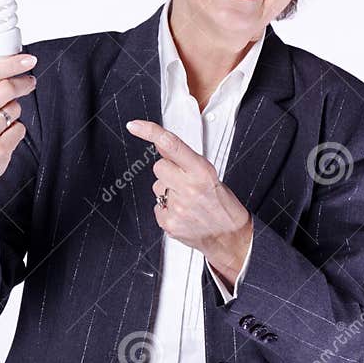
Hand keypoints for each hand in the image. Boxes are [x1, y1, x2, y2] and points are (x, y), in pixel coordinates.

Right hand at [0, 53, 37, 228]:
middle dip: (23, 83)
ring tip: (2, 120)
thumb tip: (10, 64)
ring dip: (14, 111)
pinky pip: (19, 128)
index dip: (12, 64)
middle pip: (6, 88)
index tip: (28, 60)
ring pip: (14, 108)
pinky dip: (16, 129)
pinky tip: (3, 135)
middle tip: (29, 82)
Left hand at [125, 119, 252, 285]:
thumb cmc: (221, 203)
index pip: (171, 145)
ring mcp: (177, 207)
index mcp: (201, 172)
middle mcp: (189, 188)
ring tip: (187, 201)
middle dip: (168, 171)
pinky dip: (167, 209)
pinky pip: (157, 206)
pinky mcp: (169, 223)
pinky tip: (182, 213)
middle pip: (159, 166)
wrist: (229, 236)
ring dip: (168, 191)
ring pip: (157, 186)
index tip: (134, 125)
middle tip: (185, 182)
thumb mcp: (209, 174)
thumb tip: (161, 141)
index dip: (150, 132)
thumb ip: (183, 158)